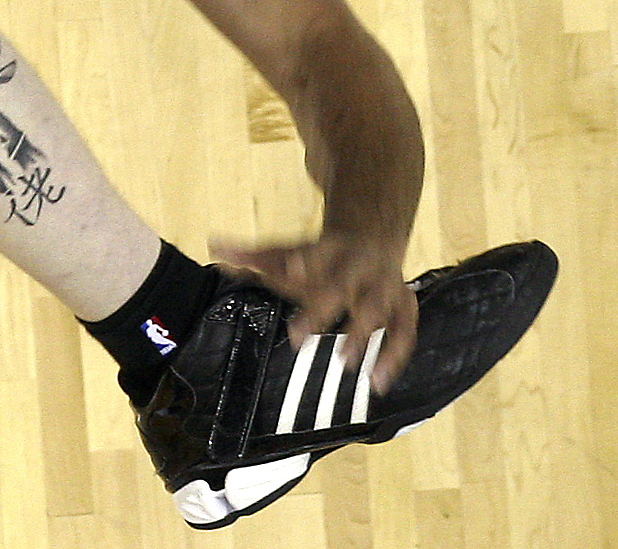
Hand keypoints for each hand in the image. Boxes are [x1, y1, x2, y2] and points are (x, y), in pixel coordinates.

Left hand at [213, 231, 417, 393]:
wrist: (372, 236)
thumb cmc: (320, 255)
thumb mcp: (287, 250)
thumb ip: (252, 254)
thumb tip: (213, 246)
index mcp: (330, 247)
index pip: (315, 254)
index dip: (303, 262)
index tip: (290, 270)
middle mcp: (360, 266)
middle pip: (342, 286)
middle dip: (323, 310)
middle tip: (299, 338)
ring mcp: (385, 286)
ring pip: (376, 309)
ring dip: (362, 335)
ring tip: (344, 362)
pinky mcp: (404, 306)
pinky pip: (404, 333)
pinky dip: (394, 357)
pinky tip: (377, 382)